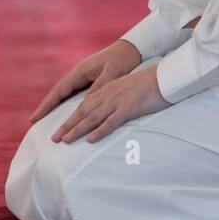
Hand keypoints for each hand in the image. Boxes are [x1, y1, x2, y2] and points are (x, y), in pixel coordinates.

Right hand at [28, 39, 141, 126]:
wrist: (132, 48)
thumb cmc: (122, 60)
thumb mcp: (111, 74)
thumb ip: (98, 89)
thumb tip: (84, 105)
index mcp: (80, 71)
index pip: (59, 91)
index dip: (47, 105)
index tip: (35, 117)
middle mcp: (78, 73)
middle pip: (57, 93)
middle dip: (45, 107)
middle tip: (33, 121)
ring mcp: (83, 76)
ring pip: (64, 93)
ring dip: (54, 106)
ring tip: (44, 119)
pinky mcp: (89, 79)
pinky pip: (73, 93)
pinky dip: (65, 103)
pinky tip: (63, 112)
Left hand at [50, 65, 169, 143]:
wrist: (164, 78)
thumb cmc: (148, 86)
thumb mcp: (126, 90)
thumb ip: (114, 100)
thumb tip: (107, 115)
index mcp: (106, 90)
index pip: (83, 106)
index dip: (70, 118)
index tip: (59, 129)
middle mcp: (108, 95)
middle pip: (83, 112)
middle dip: (67, 126)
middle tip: (54, 138)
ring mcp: (117, 101)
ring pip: (92, 117)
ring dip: (77, 130)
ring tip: (65, 140)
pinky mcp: (128, 108)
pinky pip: (111, 122)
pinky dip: (100, 131)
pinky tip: (90, 140)